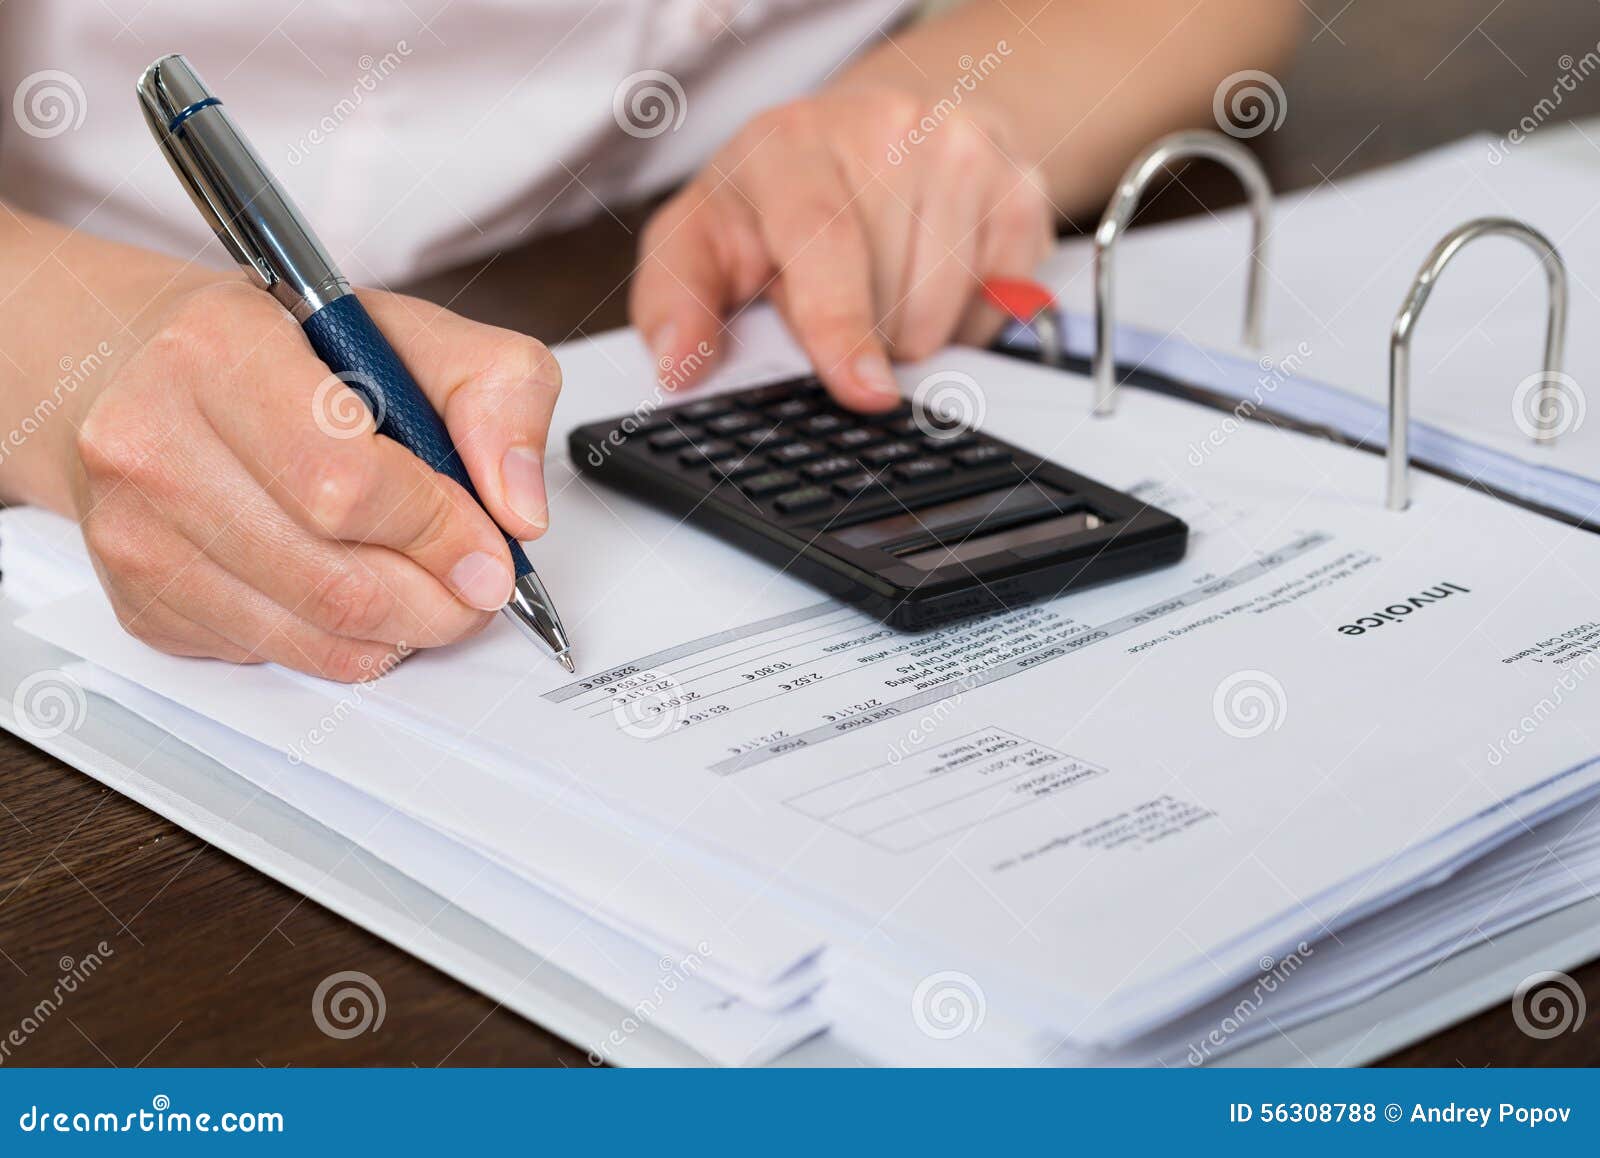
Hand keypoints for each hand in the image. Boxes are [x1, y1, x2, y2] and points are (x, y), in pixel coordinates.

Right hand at [67, 280, 560, 680]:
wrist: (146, 365)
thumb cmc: (285, 350)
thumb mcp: (412, 330)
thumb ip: (498, 392)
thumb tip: (519, 507)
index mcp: (219, 351)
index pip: (347, 484)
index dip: (439, 533)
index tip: (489, 549)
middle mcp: (152, 441)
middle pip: (334, 581)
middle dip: (436, 601)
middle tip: (476, 587)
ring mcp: (132, 532)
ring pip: (310, 635)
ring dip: (399, 631)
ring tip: (428, 589)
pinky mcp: (139, 602)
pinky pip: (271, 657)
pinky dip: (338, 643)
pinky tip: (349, 588)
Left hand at [630, 84, 1051, 409]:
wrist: (870, 133)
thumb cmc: (776, 202)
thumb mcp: (699, 239)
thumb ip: (674, 302)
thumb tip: (679, 366)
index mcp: (790, 144)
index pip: (825, 242)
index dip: (843, 328)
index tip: (865, 391)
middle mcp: (885, 128)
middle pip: (889, 304)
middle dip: (857, 337)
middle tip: (832, 296)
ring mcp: (963, 152)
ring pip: (942, 317)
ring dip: (904, 332)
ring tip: (878, 280)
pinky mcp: (1021, 188)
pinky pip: (994, 310)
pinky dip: (958, 320)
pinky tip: (929, 274)